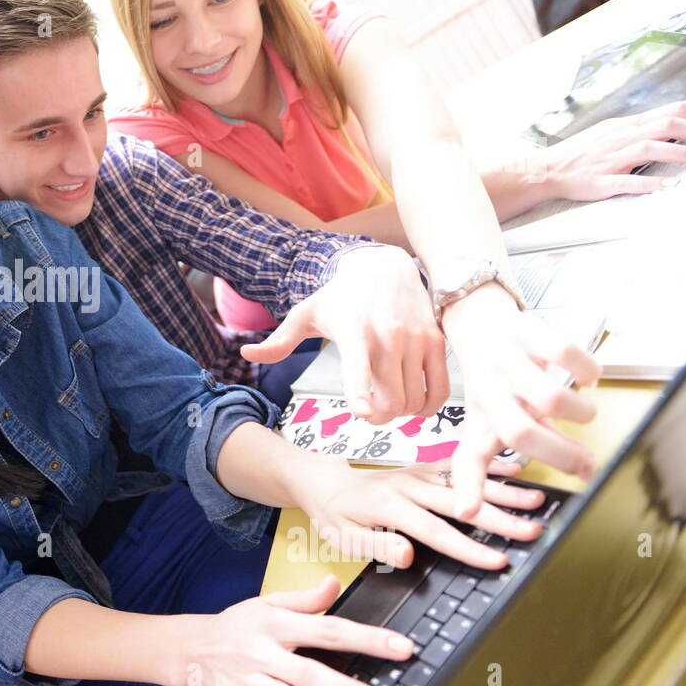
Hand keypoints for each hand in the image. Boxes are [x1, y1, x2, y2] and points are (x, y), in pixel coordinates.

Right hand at [188, 575, 411, 685]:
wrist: (191, 648)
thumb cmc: (237, 626)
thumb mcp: (267, 603)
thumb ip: (304, 599)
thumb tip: (335, 583)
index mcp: (276, 625)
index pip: (329, 630)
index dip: (367, 639)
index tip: (402, 648)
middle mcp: (262, 653)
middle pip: (310, 674)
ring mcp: (247, 682)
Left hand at [242, 245, 446, 422]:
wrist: (384, 267)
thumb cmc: (340, 296)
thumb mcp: (306, 313)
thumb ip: (279, 340)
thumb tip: (246, 353)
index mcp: (353, 332)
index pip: (358, 366)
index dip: (360, 391)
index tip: (361, 412)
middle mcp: (387, 336)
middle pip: (390, 398)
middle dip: (380, 418)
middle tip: (370, 414)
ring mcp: (415, 339)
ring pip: (414, 399)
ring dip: (402, 414)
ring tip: (390, 406)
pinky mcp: (435, 342)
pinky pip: (439, 390)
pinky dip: (428, 407)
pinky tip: (415, 405)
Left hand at [289, 457, 547, 572]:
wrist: (321, 480)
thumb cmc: (333, 512)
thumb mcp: (342, 536)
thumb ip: (375, 546)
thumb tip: (407, 556)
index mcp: (390, 506)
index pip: (436, 532)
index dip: (468, 548)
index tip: (498, 560)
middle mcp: (409, 485)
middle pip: (461, 504)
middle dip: (500, 519)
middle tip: (533, 530)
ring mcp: (419, 473)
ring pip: (467, 481)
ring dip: (503, 490)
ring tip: (537, 499)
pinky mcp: (423, 467)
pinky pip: (459, 464)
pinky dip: (487, 465)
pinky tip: (515, 467)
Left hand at [442, 284, 599, 518]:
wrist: (476, 318)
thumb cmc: (495, 377)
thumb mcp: (503, 414)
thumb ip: (541, 444)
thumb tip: (588, 470)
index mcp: (478, 417)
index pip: (468, 456)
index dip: (468, 487)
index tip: (466, 512)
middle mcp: (488, 390)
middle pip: (520, 432)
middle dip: (560, 456)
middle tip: (585, 463)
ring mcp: (505, 359)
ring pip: (551, 397)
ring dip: (581, 412)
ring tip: (584, 412)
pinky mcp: (525, 329)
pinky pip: (566, 353)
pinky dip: (588, 370)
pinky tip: (587, 377)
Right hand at [535, 100, 685, 201]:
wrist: (548, 169)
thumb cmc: (581, 153)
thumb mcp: (611, 132)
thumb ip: (639, 129)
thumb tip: (669, 126)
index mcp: (626, 125)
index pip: (670, 111)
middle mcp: (621, 138)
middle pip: (665, 125)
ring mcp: (611, 159)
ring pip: (649, 149)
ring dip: (679, 154)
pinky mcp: (601, 181)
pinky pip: (628, 181)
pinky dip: (651, 184)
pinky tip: (668, 186)